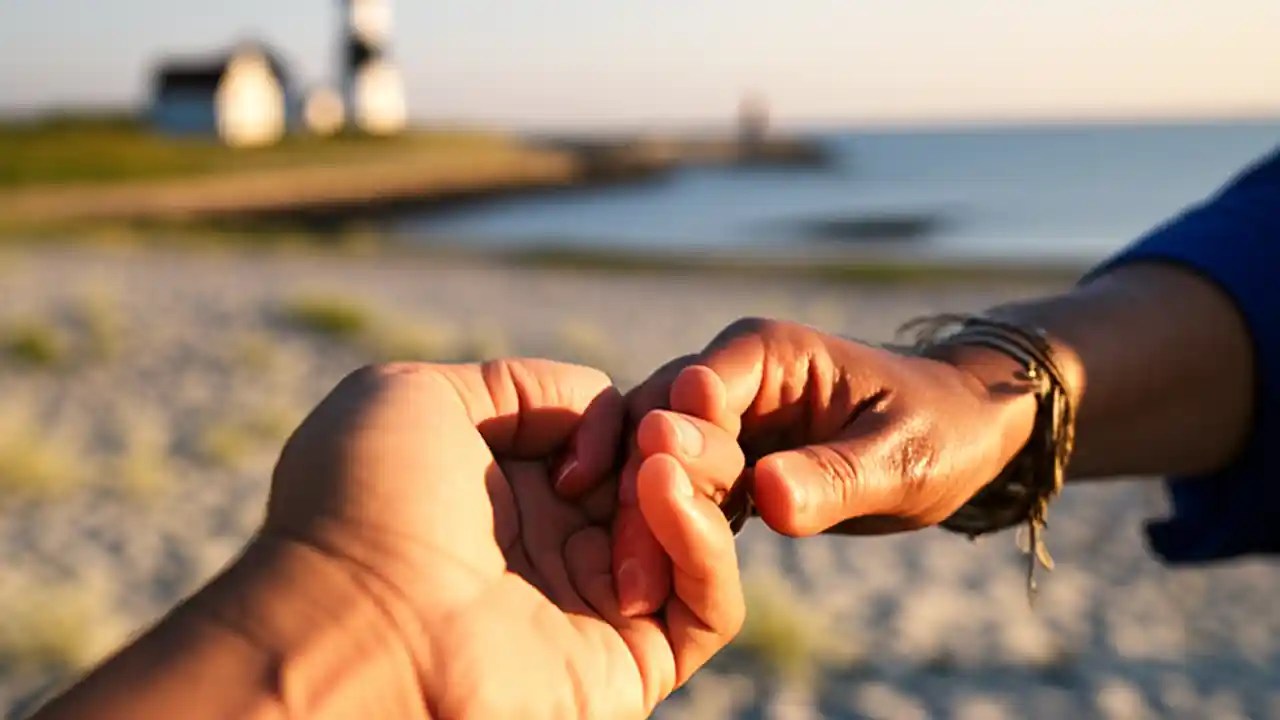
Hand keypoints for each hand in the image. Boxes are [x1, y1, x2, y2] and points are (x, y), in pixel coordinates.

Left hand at [256, 360, 742, 718]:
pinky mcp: (631, 663)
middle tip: (674, 413)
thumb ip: (521, 385)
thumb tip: (604, 403)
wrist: (350, 620)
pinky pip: (710, 608)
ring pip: (701, 532)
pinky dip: (706, 543)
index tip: (667, 379)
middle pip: (675, 476)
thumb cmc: (363, 503)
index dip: (654, 400)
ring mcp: (599, 606)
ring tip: (656, 454)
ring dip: (699, 475)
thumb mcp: (420, 397)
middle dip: (690, 431)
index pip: (625, 432)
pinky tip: (660, 491)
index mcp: (515, 484)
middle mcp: (561, 544)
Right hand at [614, 318, 1037, 614]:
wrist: (958, 435)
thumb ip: (834, 476)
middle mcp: (731, 373)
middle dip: (642, 497)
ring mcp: (724, 414)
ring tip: (638, 591)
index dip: (671, 455)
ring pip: (654, 462)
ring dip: (645, 520)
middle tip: (634, 579)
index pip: (692, 395)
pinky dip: (667, 527)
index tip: (659, 516)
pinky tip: (662, 580)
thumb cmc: (942, 432)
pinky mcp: (725, 454)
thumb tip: (765, 496)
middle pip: (656, 426)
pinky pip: (678, 489)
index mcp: (767, 353)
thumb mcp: (903, 458)